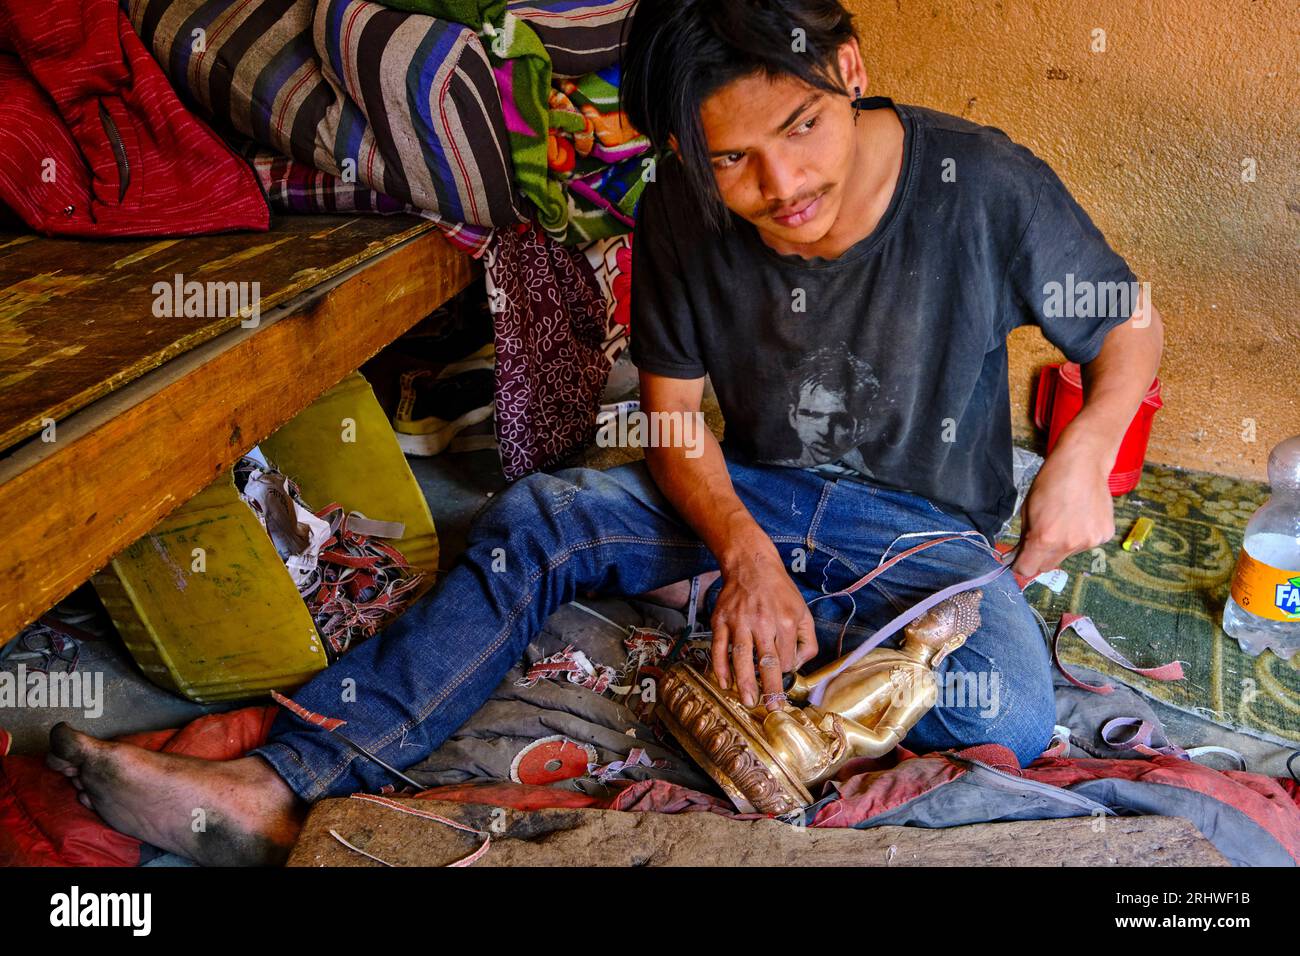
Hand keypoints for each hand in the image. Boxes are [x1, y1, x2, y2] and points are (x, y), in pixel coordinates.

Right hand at [710, 542, 817, 710]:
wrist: (751, 565)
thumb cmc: (779, 591)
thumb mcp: (802, 612)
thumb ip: (806, 640)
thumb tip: (798, 666)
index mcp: (785, 622)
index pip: (786, 659)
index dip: (784, 673)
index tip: (780, 680)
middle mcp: (762, 622)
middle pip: (766, 662)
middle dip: (769, 690)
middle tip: (771, 709)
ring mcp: (739, 621)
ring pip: (742, 658)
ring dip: (745, 683)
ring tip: (748, 702)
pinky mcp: (720, 620)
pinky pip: (719, 648)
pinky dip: (720, 667)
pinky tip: (724, 683)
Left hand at [1015, 438, 1115, 579]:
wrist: (1083, 464)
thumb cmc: (1050, 482)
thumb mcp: (1027, 509)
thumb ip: (1023, 536)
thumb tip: (1017, 555)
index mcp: (1045, 538)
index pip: (1027, 570)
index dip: (1021, 565)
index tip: (1020, 559)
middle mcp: (1068, 544)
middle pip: (1047, 566)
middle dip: (1039, 557)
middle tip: (1041, 536)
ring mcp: (1089, 541)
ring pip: (1067, 555)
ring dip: (1062, 545)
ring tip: (1065, 519)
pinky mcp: (1104, 535)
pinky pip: (1086, 545)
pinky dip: (1081, 536)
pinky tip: (1081, 516)